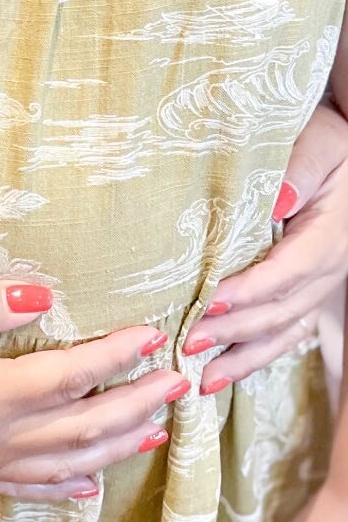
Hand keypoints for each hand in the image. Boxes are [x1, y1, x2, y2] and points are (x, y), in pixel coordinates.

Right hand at [0, 280, 185, 500]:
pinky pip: (23, 489)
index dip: (114, 357)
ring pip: (61, 465)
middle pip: (77, 428)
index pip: (66, 378)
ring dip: (114, 446)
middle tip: (182, 380)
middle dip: (135, 404)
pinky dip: (64, 488)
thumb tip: (43, 296)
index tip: (154, 335)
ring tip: (158, 426)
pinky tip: (90, 483)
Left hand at [188, 101, 347, 393]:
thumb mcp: (320, 144)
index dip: (249, 292)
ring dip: (243, 357)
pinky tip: (227, 373)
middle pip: (281, 310)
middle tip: (189, 342)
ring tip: (205, 379)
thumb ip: (299, 170)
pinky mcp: (309, 291)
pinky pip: (287, 331)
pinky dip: (257, 355)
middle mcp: (328, 269)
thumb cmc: (329, 142)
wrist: (345, 154)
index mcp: (328, 236)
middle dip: (234, 331)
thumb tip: (275, 200)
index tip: (211, 302)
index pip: (287, 272)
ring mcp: (321, 285)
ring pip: (284, 331)